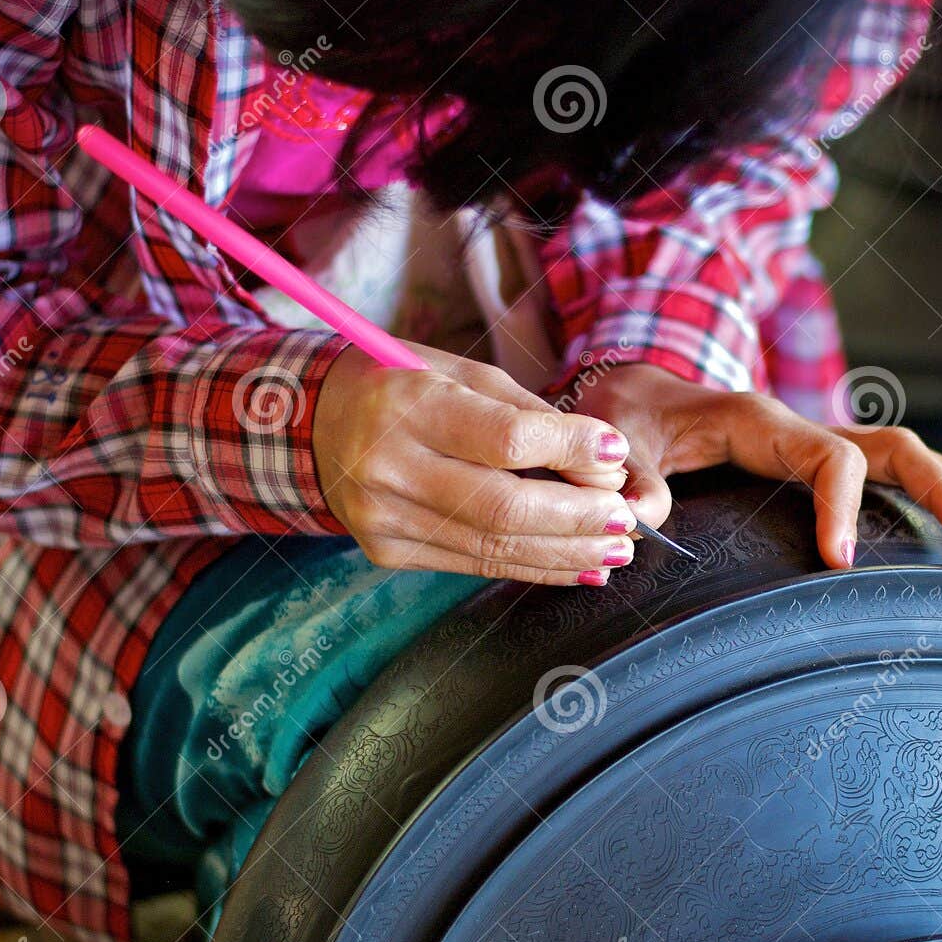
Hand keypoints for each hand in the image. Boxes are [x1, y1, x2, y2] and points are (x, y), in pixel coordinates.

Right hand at [312, 342, 639, 584]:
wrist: (314, 423)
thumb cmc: (403, 386)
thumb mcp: (461, 374)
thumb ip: (532, 416)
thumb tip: (604, 464)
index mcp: (408, 404)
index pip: (506, 439)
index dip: (571, 449)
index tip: (616, 452)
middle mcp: (389, 466)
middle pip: (504, 507)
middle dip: (578, 517)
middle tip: (627, 521)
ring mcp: (384, 517)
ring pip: (495, 546)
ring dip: (567, 553)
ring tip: (616, 549)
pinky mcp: (389, 551)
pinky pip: (475, 565)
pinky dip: (535, 568)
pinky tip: (578, 566)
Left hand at [568, 365, 941, 568]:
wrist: (627, 394)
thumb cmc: (625, 419)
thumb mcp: (619, 442)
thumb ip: (632, 476)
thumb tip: (643, 515)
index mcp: (756, 421)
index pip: (824, 455)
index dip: (840, 503)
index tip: (840, 560)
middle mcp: (797, 428)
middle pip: (889, 445)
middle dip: (938, 485)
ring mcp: (813, 442)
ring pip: (901, 454)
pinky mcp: (816, 463)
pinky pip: (884, 471)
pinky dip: (932, 488)